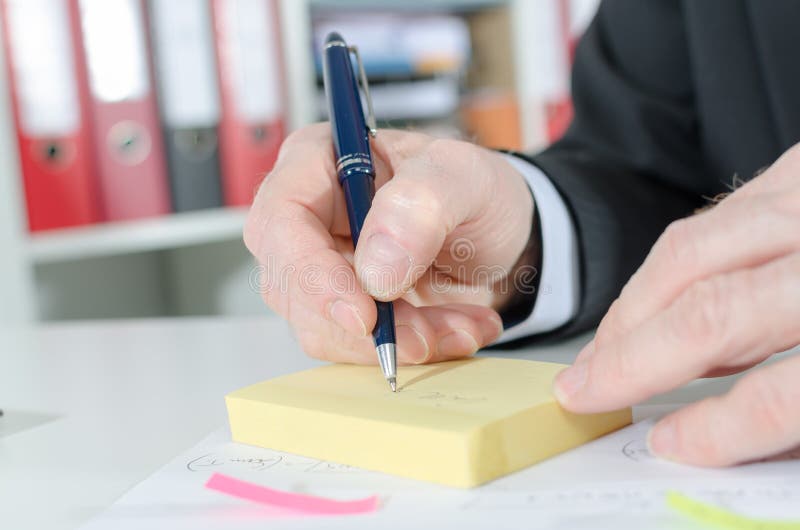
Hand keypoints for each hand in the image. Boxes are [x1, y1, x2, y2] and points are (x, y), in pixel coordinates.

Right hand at [245, 124, 534, 364]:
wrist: (503, 235)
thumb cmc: (474, 190)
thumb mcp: (464, 176)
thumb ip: (422, 204)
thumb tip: (374, 269)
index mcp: (317, 162)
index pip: (281, 220)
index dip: (312, 274)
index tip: (363, 314)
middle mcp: (307, 218)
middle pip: (292, 285)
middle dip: (364, 323)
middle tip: (425, 335)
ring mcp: (321, 269)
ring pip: (324, 328)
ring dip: (397, 340)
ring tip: (460, 325)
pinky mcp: (343, 310)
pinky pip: (356, 348)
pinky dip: (410, 348)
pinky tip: (456, 329)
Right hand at [554, 142, 799, 465]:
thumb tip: (733, 419)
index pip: (783, 395)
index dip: (721, 429)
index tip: (675, 443)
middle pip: (712, 312)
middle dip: (634, 359)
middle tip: (584, 387)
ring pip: (691, 252)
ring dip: (633, 308)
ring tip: (604, 348)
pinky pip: (714, 214)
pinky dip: (671, 260)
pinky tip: (654, 293)